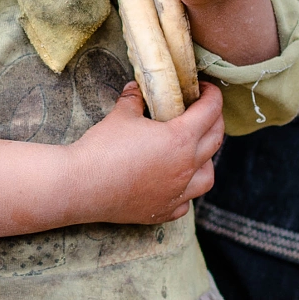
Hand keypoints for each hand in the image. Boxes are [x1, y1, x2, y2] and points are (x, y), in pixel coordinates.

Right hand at [66, 80, 224, 223]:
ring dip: (207, 160)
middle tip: (203, 111)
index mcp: (180, 139)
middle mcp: (186, 167)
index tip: (204, 89)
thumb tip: (136, 88)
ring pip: (208, 175)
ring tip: (195, 151)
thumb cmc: (102, 148)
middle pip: (216, 140)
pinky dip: (186, 190)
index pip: (210, 111)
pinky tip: (175, 183)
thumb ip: (134, 99)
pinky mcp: (164, 211)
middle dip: (215, 120)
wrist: (82, 186)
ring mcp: (177, 193)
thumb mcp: (121, 114)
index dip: (212, 95)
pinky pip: (186, 201)